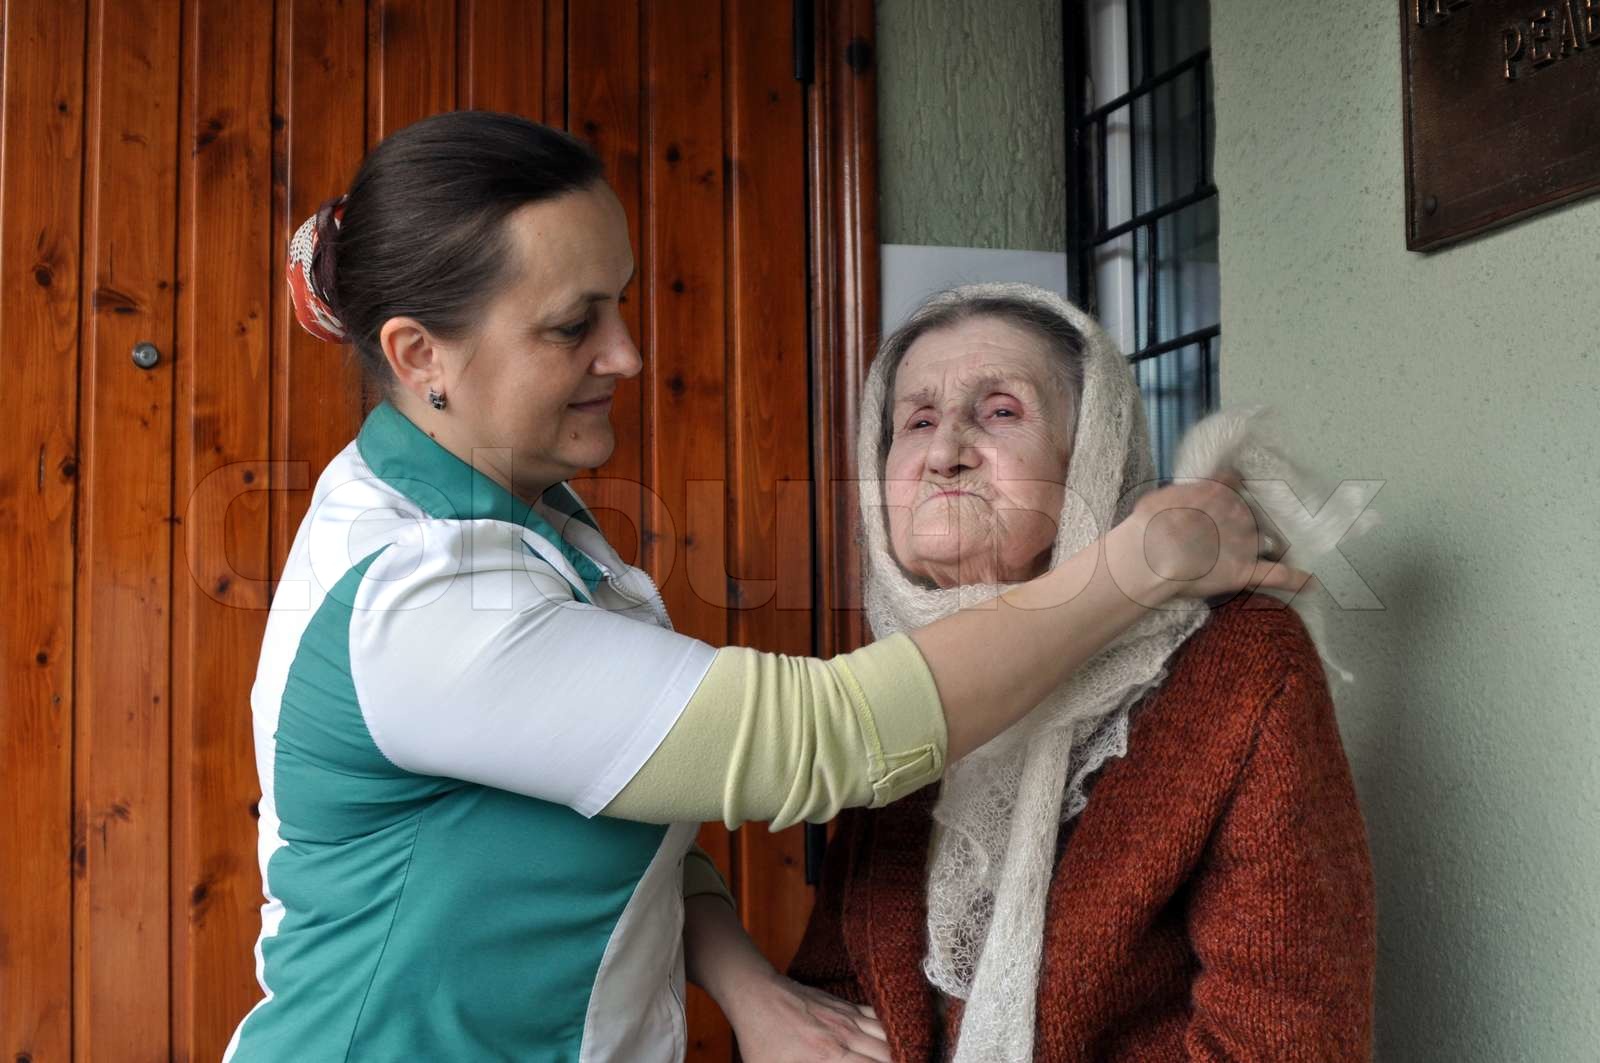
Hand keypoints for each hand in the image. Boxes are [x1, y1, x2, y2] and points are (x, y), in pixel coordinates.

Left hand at [724, 972, 890, 1062]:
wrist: (758, 996)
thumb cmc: (763, 1041)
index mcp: (829, 1057)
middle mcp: (844, 1037)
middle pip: (888, 1055)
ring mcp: (847, 1018)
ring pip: (888, 1035)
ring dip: (899, 1051)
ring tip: (904, 1061)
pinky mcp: (845, 1006)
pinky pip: (878, 1017)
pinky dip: (891, 1029)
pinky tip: (893, 1040)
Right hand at [1111, 476, 1312, 602]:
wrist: (1151, 554)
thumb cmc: (1149, 524)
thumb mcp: (1160, 499)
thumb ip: (1179, 496)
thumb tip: (1180, 497)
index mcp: (1216, 492)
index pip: (1233, 483)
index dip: (1234, 489)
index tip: (1236, 489)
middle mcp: (1237, 514)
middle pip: (1251, 514)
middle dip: (1249, 520)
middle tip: (1244, 527)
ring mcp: (1245, 542)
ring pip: (1266, 540)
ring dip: (1270, 543)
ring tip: (1278, 547)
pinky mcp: (1246, 571)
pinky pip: (1277, 574)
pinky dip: (1295, 578)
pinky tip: (1311, 581)